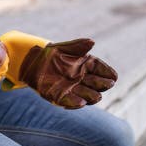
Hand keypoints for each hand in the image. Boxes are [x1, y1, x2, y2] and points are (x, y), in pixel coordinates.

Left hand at [0, 31, 117, 108]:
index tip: (114, 77)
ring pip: (85, 94)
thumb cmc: (49, 53)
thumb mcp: (62, 48)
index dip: (107, 72)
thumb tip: (93, 42)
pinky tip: (81, 103)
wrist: (31, 62)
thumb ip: (77, 46)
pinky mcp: (59, 96)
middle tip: (108, 85)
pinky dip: (75, 103)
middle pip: (95, 83)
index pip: (99, 68)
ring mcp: (71, 88)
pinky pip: (69, 101)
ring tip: (96, 96)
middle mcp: (80, 77)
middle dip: (102, 85)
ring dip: (91, 96)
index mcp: (83, 64)